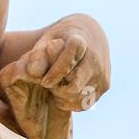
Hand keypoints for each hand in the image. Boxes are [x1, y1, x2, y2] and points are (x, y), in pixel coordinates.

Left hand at [0, 22, 108, 138]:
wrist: (89, 36)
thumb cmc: (61, 39)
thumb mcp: (47, 40)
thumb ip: (37, 55)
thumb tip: (32, 71)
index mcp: (80, 42)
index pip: (69, 60)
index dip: (55, 73)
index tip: (44, 82)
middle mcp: (95, 58)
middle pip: (75, 84)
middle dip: (59, 89)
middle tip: (49, 86)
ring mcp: (102, 73)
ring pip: (80, 97)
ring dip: (64, 97)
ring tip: (56, 88)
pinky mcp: (105, 85)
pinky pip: (86, 103)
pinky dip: (73, 102)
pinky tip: (64, 92)